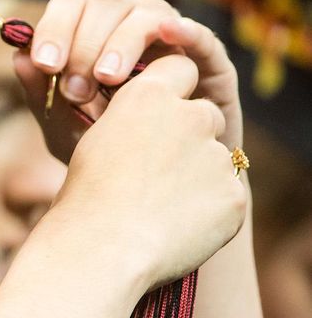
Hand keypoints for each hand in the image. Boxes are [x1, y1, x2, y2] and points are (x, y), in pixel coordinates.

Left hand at [15, 0, 243, 158]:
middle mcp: (129, 27)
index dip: (56, 25)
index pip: (72, 4)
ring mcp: (170, 41)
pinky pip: (200, 35)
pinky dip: (184, 29)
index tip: (45, 63)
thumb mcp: (62, 129)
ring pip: (147, 11)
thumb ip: (40, 94)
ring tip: (107, 80)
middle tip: (75, 87)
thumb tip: (18, 56)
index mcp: (91, 34)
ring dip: (122, 41)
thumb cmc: (105, 156)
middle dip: (85, 40)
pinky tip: (168, 36)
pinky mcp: (208, 63)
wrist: (154, 191)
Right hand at [45, 54, 246, 287]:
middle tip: (152, 175)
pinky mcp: (234, 195)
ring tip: (156, 210)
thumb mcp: (92, 144)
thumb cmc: (83, 200)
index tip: (159, 114)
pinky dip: (205, 214)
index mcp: (149, 97)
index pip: (180, 67)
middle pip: (204, 115)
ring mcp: (217, 157)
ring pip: (215, 161)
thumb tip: (141, 124)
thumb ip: (129, 123)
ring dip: (196, 178)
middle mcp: (190, 116)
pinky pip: (224, 200)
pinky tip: (173, 229)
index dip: (172, 90)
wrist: (101, 251)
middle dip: (188, 138)